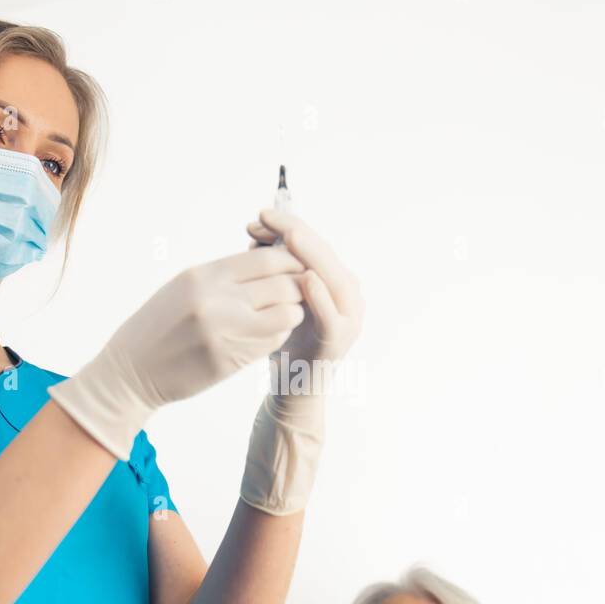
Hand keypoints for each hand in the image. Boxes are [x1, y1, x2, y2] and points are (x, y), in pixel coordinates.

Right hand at [48, 246, 305, 459]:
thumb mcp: (185, 287)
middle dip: (298, 288)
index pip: (267, 259)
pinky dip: (278, 335)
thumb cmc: (159, 325)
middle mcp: (216, 299)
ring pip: (286, 314)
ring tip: (284, 315)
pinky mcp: (229, 359)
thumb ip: (225, 275)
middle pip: (283, 284)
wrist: (132, 370)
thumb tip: (269, 262)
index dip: (290, 262)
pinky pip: (272, 341)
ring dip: (293, 313)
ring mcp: (224, 331)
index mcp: (205, 275)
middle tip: (298, 294)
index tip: (294, 268)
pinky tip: (268, 335)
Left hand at [246, 209, 363, 368]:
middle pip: (324, 255)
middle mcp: (347, 295)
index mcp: (334, 281)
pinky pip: (332, 314)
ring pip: (334, 278)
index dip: (288, 226)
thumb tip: (256, 234)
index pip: (313, 244)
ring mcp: (348, 317)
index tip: (259, 216)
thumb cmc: (283, 339)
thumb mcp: (277, 297)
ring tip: (289, 236)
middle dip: (294, 233)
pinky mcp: (339, 340)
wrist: (293, 386)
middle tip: (265, 218)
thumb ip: (274, 269)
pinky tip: (306, 278)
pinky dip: (321, 295)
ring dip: (311, 255)